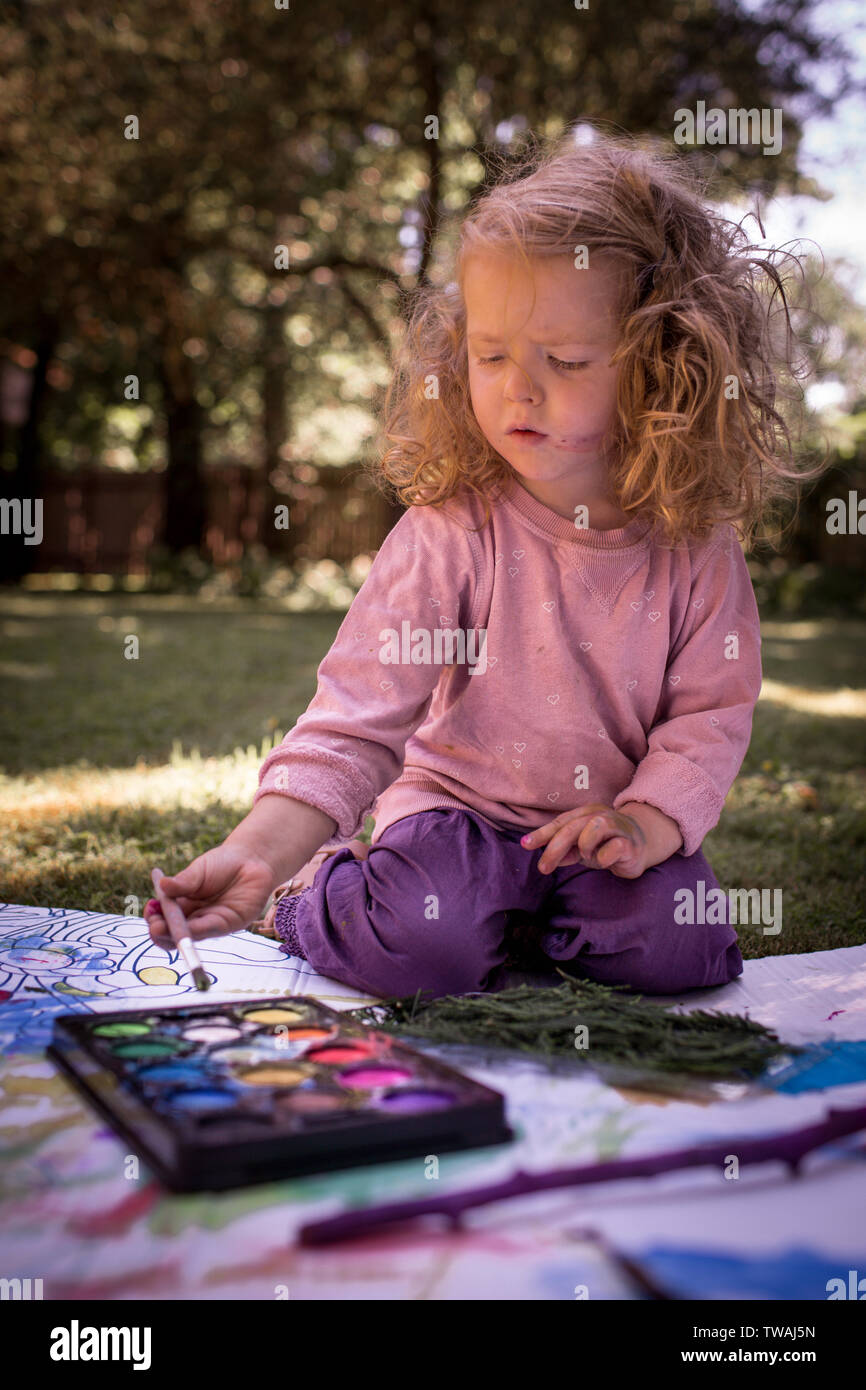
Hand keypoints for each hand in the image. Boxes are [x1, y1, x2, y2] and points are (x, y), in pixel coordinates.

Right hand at [143, 844, 278, 946]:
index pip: (164, 918)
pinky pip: (211, 929)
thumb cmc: (223, 863)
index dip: (155, 917)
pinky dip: (199, 930)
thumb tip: (162, 885)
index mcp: (183, 904)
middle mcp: (195, 917)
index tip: (150, 909)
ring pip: (191, 935)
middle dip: (161, 932)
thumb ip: (183, 882)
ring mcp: (211, 922)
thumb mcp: (199, 870)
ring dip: (177, 935)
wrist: (251, 859)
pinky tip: (191, 927)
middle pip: (174, 933)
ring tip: (163, 928)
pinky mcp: (229, 924)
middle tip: (155, 926)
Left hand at [521, 802, 648, 878]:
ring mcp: (617, 827)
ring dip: (584, 846)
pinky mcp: (630, 844)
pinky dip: (604, 856)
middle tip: (543, 868)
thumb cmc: (606, 844)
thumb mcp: (582, 847)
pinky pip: (614, 847)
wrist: (642, 845)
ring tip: (587, 856)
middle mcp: (601, 816)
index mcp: (586, 813)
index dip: (542, 834)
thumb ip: (565, 850)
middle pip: (572, 827)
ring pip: (594, 827)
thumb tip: (547, 860)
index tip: (525, 845)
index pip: (560, 823)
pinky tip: (604, 861)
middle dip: (554, 848)